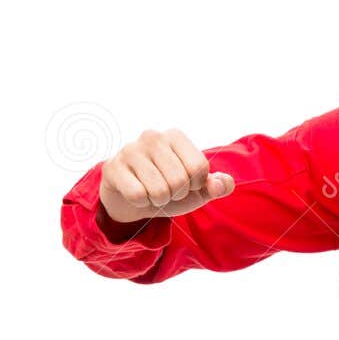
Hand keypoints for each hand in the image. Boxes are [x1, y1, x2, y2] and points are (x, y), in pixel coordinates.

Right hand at [99, 128, 234, 224]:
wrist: (131, 198)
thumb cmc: (168, 189)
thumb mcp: (197, 190)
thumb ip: (216, 186)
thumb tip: (224, 184)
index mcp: (176, 136)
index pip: (199, 168)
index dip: (196, 185)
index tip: (186, 183)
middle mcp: (153, 137)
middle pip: (180, 181)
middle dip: (176, 195)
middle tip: (166, 190)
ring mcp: (130, 150)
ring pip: (159, 191)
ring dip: (159, 201)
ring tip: (152, 192)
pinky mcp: (113, 168)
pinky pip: (137, 196)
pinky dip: (141, 203)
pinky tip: (137, 194)